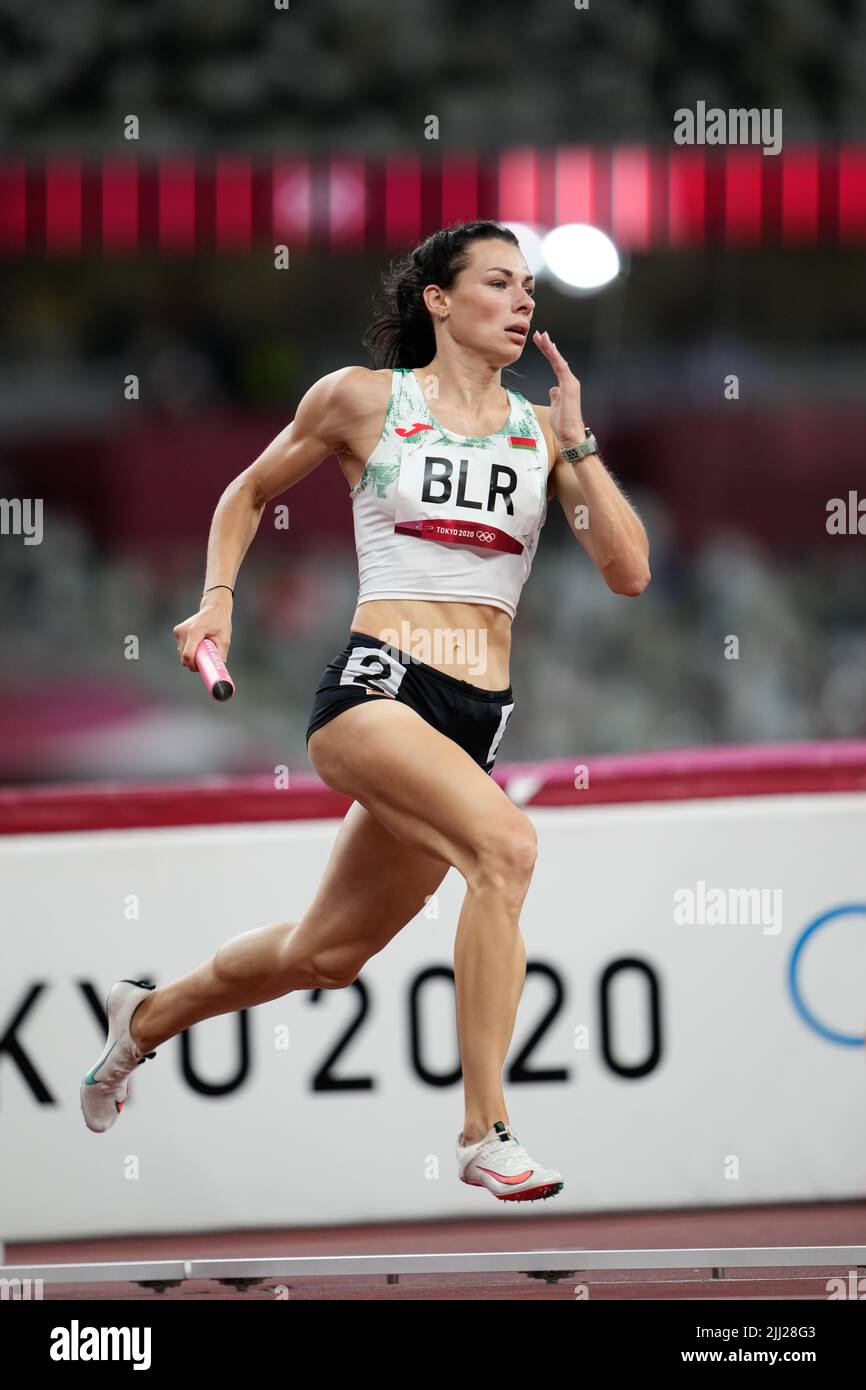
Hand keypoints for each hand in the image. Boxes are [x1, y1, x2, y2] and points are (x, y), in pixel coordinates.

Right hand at [173, 601, 231, 672]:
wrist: (214, 608)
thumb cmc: (220, 622)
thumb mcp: (225, 640)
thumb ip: (221, 655)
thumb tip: (217, 668)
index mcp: (194, 631)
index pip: (188, 655)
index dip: (194, 666)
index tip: (202, 668)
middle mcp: (183, 630)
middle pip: (184, 657)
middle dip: (194, 661)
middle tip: (206, 657)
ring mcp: (179, 630)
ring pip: (182, 653)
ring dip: (193, 654)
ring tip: (203, 646)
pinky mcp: (177, 631)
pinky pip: (182, 647)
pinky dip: (190, 648)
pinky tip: (198, 641)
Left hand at [532, 330, 585, 445]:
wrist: (571, 434)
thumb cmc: (564, 423)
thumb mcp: (556, 406)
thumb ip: (556, 396)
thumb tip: (553, 390)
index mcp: (566, 385)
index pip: (556, 365)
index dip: (548, 352)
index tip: (541, 342)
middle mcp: (570, 381)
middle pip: (557, 360)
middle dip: (548, 346)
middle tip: (538, 334)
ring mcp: (571, 383)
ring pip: (559, 361)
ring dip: (550, 348)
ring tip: (542, 336)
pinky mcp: (570, 387)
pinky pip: (561, 368)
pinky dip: (555, 357)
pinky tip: (549, 347)